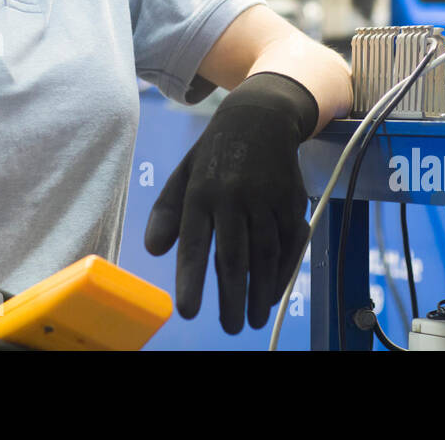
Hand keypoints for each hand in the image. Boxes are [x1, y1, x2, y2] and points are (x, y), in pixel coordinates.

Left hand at [143, 72, 317, 333]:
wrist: (261, 116)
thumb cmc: (214, 154)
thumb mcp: (184, 174)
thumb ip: (167, 213)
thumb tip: (152, 251)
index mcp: (201, 191)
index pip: (195, 242)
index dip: (191, 279)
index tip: (188, 311)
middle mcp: (234, 196)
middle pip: (233, 256)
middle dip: (230, 297)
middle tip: (228, 328)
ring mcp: (266, 199)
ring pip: (264, 255)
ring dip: (258, 292)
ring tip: (250, 320)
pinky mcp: (292, 201)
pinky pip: (289, 245)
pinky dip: (282, 273)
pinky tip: (271, 295)